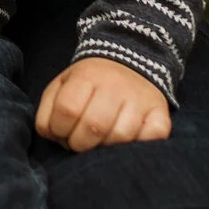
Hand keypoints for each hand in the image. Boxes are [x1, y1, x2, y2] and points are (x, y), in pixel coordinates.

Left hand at [36, 57, 171, 151]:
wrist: (128, 60)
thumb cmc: (89, 82)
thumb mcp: (62, 84)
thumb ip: (48, 109)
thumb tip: (49, 134)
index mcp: (87, 76)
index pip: (68, 109)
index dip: (59, 128)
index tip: (60, 133)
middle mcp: (116, 86)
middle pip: (94, 125)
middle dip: (79, 143)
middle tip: (78, 143)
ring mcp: (140, 100)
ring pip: (121, 136)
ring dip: (105, 148)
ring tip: (98, 143)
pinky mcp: (161, 114)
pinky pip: (153, 137)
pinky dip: (139, 144)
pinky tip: (127, 142)